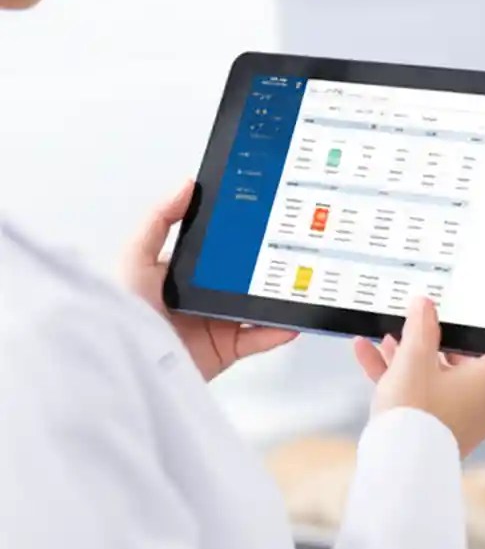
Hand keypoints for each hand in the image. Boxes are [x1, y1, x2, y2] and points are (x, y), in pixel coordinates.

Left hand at [123, 180, 297, 380]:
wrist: (129, 361)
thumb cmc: (123, 312)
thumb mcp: (136, 257)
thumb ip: (160, 220)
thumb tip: (187, 186)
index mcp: (182, 274)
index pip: (217, 250)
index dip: (238, 236)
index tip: (263, 219)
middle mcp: (201, 298)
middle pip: (242, 278)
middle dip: (265, 266)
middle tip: (290, 248)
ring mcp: (216, 324)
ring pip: (256, 307)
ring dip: (277, 298)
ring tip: (297, 282)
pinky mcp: (226, 350)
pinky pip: (259, 339)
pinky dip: (278, 331)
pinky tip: (292, 318)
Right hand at [353, 279, 484, 456]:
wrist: (394, 475)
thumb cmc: (413, 418)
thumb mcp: (414, 362)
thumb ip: (421, 328)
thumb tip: (424, 306)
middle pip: (476, 352)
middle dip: (447, 333)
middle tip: (432, 312)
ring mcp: (466, 413)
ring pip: (444, 372)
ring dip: (416, 353)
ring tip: (389, 335)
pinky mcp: (443, 427)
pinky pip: (427, 392)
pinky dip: (402, 374)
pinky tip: (370, 355)